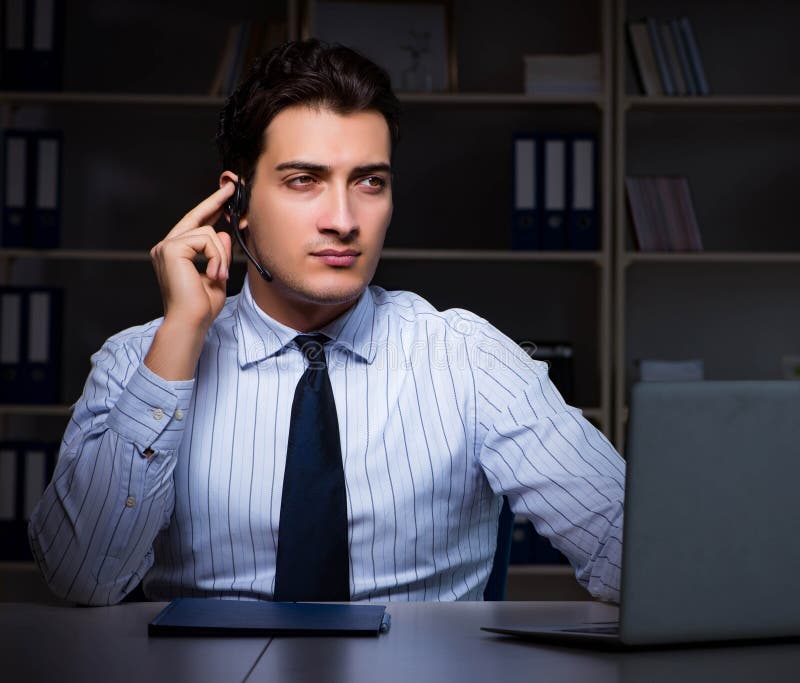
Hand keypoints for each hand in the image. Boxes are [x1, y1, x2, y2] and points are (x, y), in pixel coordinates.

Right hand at [149, 182, 234, 331]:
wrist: (191, 322)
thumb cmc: (201, 306)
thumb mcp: (217, 274)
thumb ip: (219, 253)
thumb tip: (221, 231)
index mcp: (174, 253)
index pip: (194, 224)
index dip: (210, 207)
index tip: (225, 194)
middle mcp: (166, 246)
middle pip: (196, 216)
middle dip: (216, 201)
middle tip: (233, 186)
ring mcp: (166, 246)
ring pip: (208, 232)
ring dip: (222, 254)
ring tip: (220, 275)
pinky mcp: (171, 248)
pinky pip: (206, 240)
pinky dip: (217, 257)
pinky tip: (215, 274)